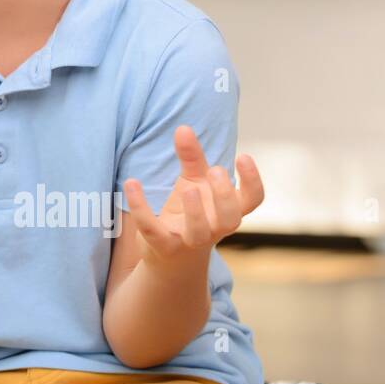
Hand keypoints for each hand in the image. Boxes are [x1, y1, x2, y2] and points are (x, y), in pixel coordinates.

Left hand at [122, 125, 263, 272]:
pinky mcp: (162, 246)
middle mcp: (214, 228)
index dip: (252, 181)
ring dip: (195, 212)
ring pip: (199, 233)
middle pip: (231, 218)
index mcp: (226, 210)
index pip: (252, 200)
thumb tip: (184, 128)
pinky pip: (152, 230)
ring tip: (188, 190)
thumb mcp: (192, 182)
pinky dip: (141, 208)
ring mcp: (189, 240)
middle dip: (225, 196)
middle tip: (216, 171)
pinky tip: (131, 182)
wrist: (170, 255)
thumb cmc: (189, 212)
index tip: (243, 156)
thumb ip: (191, 157)